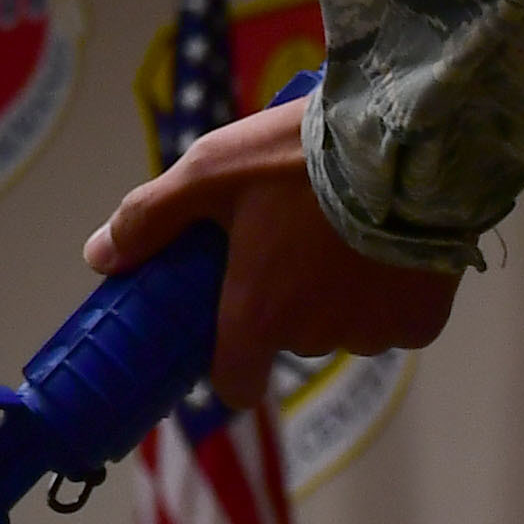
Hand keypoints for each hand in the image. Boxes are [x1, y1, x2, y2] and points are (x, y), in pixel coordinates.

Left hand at [83, 97, 460, 407]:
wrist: (406, 140)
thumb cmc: (297, 157)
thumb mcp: (210, 171)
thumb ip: (150, 219)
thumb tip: (99, 257)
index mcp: (256, 314)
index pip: (233, 383)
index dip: (230, 361)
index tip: (232, 328)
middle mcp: (314, 338)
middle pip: (291, 339)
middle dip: (289, 303)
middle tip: (292, 241)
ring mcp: (373, 334)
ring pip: (346, 328)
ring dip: (341, 298)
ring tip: (344, 234)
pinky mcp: (424, 320)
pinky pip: (397, 320)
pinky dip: (390, 293)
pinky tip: (388, 248)